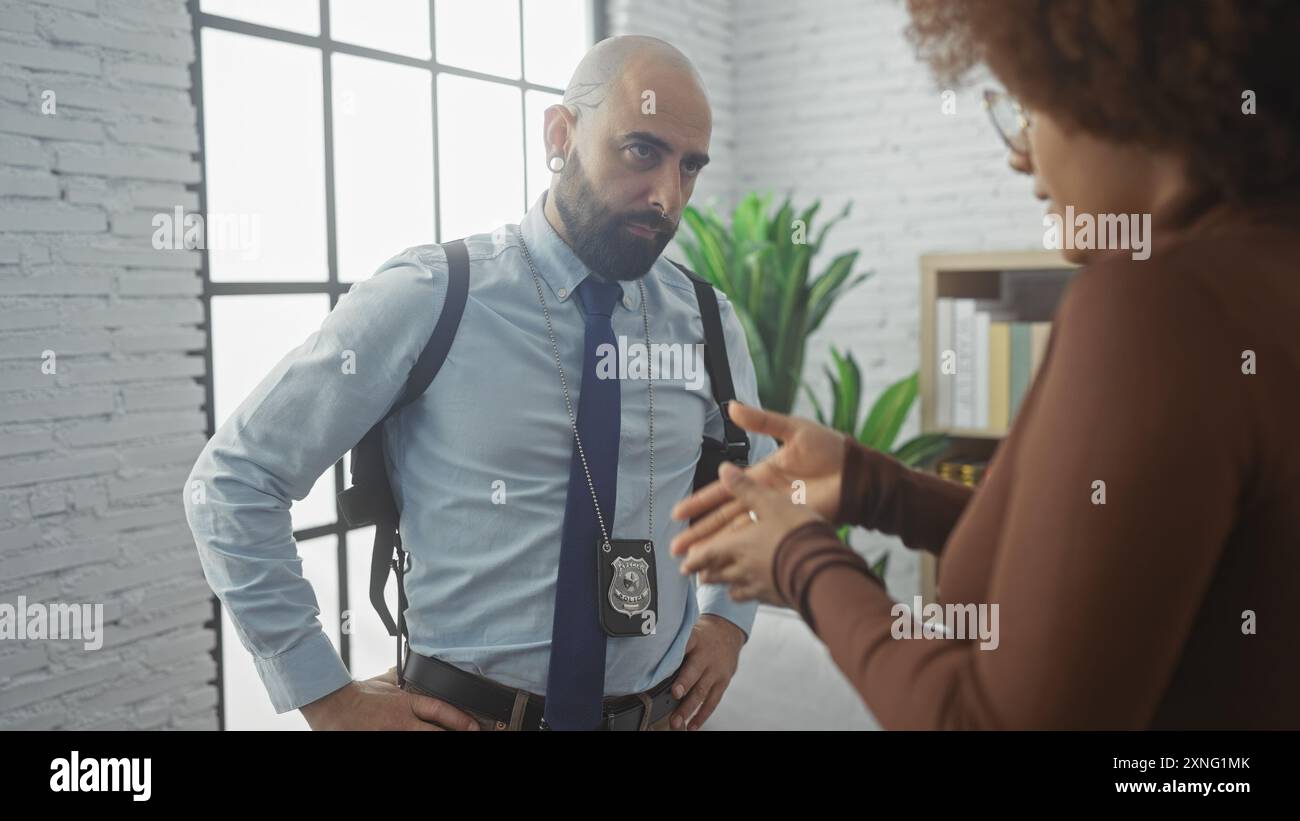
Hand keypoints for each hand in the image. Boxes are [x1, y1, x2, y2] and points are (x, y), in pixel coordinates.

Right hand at [300, 666, 480, 729]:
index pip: (440, 710)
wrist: (333, 706)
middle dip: (454, 734)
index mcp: (405, 703)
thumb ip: (402, 678)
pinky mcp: (384, 742)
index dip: (460, 719)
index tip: (474, 726)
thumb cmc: (359, 694)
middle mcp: (402, 722)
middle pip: (436, 732)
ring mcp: (392, 735)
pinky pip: (403, 743)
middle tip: (471, 735)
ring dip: (437, 738)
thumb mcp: (386, 681)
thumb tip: (414, 667)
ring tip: (451, 738)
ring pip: (423, 740)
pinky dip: (414, 741)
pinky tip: (419, 738)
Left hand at [668, 614, 744, 730]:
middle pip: (694, 671)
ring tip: (677, 722)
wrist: (729, 632)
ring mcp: (716, 670)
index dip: (675, 655)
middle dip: (684, 684)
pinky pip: (713, 701)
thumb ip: (674, 643)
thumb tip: (647, 657)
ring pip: (702, 691)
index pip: (684, 644)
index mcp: (695, 639)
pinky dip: (702, 715)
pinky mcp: (723, 682)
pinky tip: (692, 726)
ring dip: (689, 708)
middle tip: (674, 695)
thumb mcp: (689, 630)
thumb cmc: (701, 635)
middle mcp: (706, 655)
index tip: (665, 667)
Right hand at [671, 401, 845, 552]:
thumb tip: (731, 406)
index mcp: (760, 475)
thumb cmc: (830, 448)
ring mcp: (776, 514)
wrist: (857, 472)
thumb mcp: (794, 429)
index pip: (723, 490)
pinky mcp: (791, 526)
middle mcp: (763, 497)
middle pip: (725, 517)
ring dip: (718, 546)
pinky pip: (762, 540)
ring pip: (740, 533)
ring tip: (696, 562)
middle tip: (677, 548)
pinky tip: (730, 563)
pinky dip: (745, 552)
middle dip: (701, 532)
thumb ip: (763, 420)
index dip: (701, 502)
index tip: (679, 513)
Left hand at [677, 462, 824, 605]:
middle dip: (706, 574)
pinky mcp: (778, 598)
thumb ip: (747, 488)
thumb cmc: (796, 535)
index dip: (694, 558)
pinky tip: (757, 593)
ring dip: (726, 586)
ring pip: (735, 590)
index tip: (684, 563)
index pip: (707, 554)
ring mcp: (760, 587)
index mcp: (738, 547)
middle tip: (699, 576)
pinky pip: (758, 599)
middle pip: (717, 575)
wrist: (821, 569)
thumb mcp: (771, 503)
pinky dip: (752, 596)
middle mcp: (744, 570)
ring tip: (723, 586)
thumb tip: (724, 470)